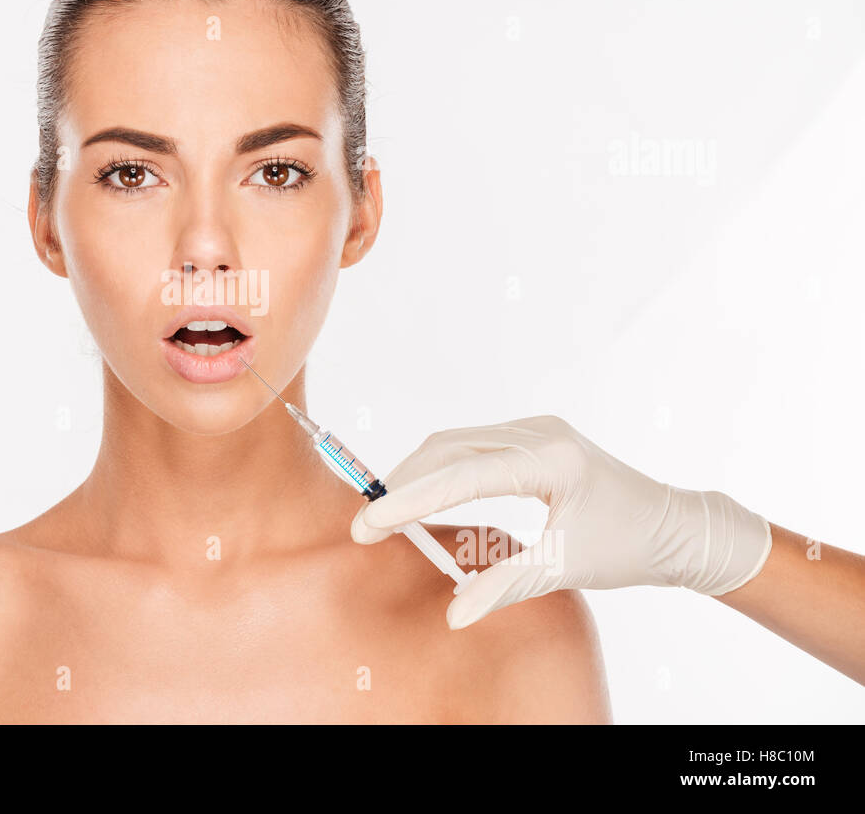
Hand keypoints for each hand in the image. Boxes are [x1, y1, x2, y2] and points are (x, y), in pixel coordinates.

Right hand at [351, 415, 772, 629]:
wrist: (677, 528)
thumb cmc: (630, 546)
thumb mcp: (564, 568)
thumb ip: (504, 586)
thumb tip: (454, 614)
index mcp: (550, 460)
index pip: (461, 476)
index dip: (409, 500)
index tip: (370, 522)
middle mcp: (539, 433)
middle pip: (447, 449)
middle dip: (403, 485)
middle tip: (368, 524)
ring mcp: (536, 430)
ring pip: (454, 443)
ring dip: (418, 475)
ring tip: (387, 512)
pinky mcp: (534, 438)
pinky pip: (471, 446)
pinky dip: (440, 470)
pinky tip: (424, 494)